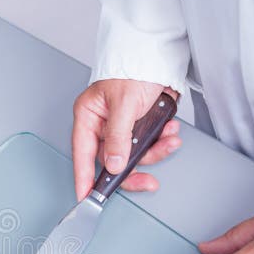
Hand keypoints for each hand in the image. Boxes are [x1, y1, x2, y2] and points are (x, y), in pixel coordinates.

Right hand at [72, 79, 180, 199]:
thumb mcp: (124, 104)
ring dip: (154, 151)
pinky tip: (170, 131)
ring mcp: (122, 127)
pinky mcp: (140, 126)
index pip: (83, 154)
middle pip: (113, 161)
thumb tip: (114, 164)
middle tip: (147, 182)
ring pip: (134, 155)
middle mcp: (103, 124)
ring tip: (168, 141)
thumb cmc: (133, 68)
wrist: (159, 55)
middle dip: (134, 170)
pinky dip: (162, 142)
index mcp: (89, 116)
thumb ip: (118, 136)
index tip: (87, 197)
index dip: (84, 178)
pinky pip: (148, 145)